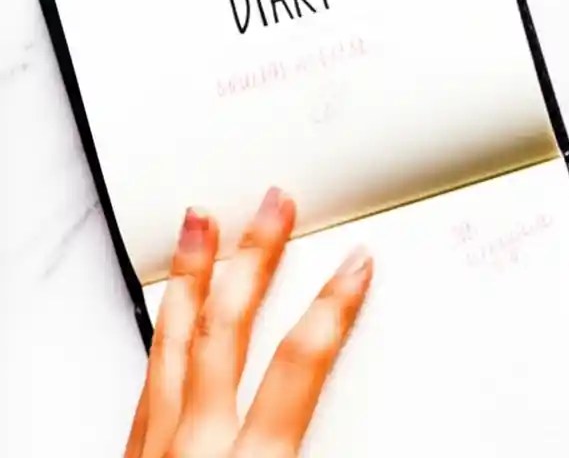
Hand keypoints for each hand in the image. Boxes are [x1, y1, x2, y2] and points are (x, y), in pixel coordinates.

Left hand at [124, 188, 371, 457]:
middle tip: (272, 208)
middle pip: (227, 327)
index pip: (299, 362)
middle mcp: (197, 442)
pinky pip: (147, 378)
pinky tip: (167, 311)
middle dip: (255, 257)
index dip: (333, 305)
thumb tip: (364, 434)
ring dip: (191, 274)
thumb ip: (327, 449)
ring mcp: (157, 444)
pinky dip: (162, 333)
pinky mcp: (132, 454)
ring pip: (173, 341)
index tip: (355, 263)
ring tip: (198, 224)